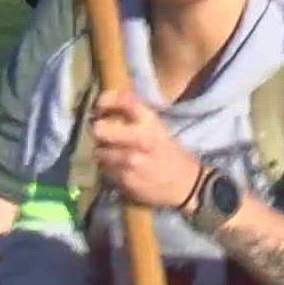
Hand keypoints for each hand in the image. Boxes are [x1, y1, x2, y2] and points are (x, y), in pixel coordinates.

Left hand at [90, 90, 202, 208]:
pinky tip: (118, 170)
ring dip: (102, 153)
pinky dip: (108, 169)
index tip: (99, 105)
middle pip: (100, 129)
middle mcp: (139, 139)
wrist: (186, 185)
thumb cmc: (170, 154)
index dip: (107, 100)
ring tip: (111, 154)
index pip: (124, 102)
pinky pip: (105, 171)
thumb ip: (134, 119)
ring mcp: (130, 161)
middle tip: (101, 134)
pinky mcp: (125, 180)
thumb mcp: (157, 130)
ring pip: (99, 152)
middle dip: (97, 131)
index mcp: (150, 123)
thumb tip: (106, 108)